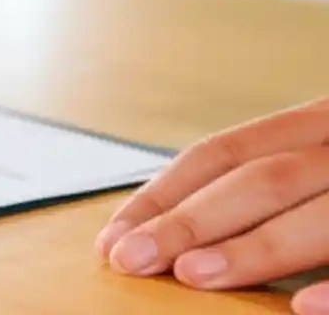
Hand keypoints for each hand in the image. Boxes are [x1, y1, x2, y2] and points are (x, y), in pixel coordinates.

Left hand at [97, 99, 328, 314]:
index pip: (223, 154)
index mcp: (317, 126)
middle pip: (262, 180)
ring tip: (193, 275)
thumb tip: (169, 238)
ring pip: (321, 216)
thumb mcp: (316, 167)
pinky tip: (302, 308)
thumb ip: (266, 190)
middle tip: (132, 259)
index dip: (164, 193)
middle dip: (190, 221)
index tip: (113, 236)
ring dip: (252, 248)